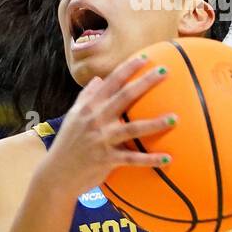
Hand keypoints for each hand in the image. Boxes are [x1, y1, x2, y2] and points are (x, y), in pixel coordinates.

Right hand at [43, 52, 175, 191]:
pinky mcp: (107, 160)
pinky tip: (167, 158)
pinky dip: (150, 159)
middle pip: (124, 97)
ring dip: (155, 123)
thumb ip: (86, 97)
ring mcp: (102, 140)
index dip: (127, 68)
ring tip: (175, 118)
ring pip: (132, 128)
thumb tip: (99, 79)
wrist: (57, 174)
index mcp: (89, 107)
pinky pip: (132, 159)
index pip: (111, 83)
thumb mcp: (73, 116)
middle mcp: (96, 120)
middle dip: (145, 83)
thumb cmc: (68, 143)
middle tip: (164, 71)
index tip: (145, 57)